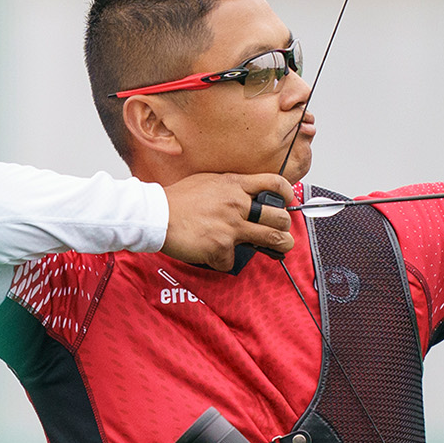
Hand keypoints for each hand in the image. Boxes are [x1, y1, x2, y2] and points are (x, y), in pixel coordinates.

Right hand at [161, 173, 295, 270]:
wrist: (155, 215)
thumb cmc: (177, 200)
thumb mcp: (208, 181)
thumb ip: (229, 187)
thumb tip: (244, 195)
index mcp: (234, 185)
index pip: (273, 183)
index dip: (287, 193)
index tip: (288, 201)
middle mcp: (237, 204)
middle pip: (279, 217)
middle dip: (285, 227)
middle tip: (282, 232)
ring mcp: (231, 226)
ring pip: (271, 239)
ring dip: (278, 246)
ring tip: (277, 249)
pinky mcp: (221, 246)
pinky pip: (232, 260)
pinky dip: (224, 261)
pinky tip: (213, 254)